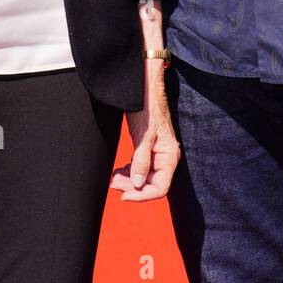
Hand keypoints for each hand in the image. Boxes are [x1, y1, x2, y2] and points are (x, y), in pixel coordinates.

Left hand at [111, 74, 180, 200]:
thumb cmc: (147, 107)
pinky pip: (140, 167)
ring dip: (129, 181)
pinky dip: (129, 171)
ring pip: (144, 177)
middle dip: (132, 188)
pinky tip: (119, 170)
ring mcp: (156, 153)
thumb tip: (137, 184)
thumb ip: (141, 161)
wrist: (144, 87)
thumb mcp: (144, 135)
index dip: (142, 195)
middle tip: (113, 184)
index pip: (160, 187)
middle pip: (151, 184)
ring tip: (113, 178)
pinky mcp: (147, 148)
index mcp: (169, 157)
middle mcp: (165, 158)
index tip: (124, 195)